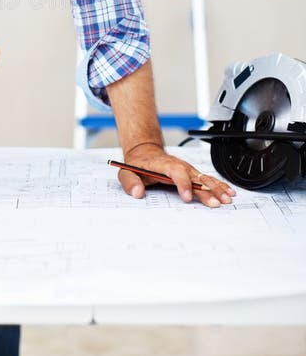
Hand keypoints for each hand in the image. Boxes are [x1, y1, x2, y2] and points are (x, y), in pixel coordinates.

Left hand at [118, 143, 235, 207]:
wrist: (144, 153)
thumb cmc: (137, 165)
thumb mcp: (126, 172)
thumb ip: (129, 182)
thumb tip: (138, 192)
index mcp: (162, 164)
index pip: (175, 171)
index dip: (182, 184)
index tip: (187, 197)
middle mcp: (178, 165)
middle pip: (194, 176)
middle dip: (206, 189)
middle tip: (216, 203)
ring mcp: (186, 169)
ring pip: (204, 177)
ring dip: (216, 188)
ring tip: (227, 199)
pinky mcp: (191, 173)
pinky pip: (207, 178)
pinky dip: (218, 185)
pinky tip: (229, 192)